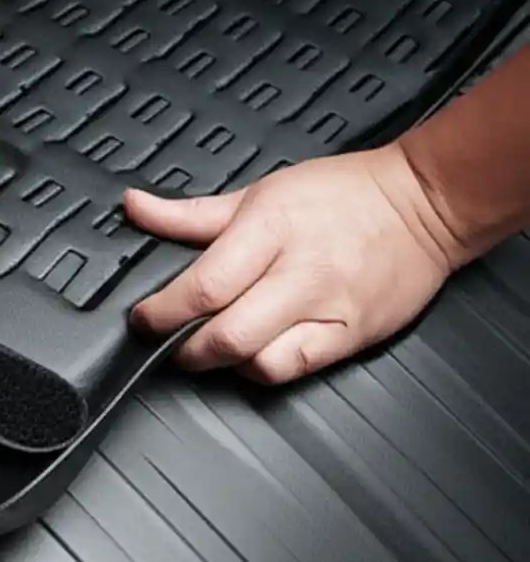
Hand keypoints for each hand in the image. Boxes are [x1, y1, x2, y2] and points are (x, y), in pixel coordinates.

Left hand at [125, 144, 466, 384]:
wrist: (425, 204)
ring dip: (223, 362)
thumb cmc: (341, 195)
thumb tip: (135, 208)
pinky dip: (263, 368)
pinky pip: (295, 369)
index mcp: (271, 229)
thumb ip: (189, 214)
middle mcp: (301, 273)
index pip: (204, 286)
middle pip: (227, 334)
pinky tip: (253, 352)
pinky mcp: (351, 336)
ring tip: (210, 346)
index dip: (163, 312)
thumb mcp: (257, 192)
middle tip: (168, 340)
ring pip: (259, 361)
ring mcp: (330, 309)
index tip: (144, 318)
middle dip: (184, 348)